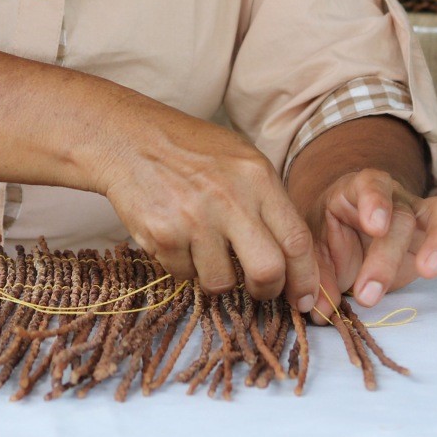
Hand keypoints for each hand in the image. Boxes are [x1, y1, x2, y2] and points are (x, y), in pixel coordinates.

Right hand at [86, 100, 321, 312]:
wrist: (130, 140)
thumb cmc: (191, 151)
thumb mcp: (241, 160)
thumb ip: (268, 202)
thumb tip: (294, 257)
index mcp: (257, 177)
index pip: (297, 239)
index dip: (306, 277)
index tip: (305, 297)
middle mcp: (230, 199)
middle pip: (268, 271)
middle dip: (268, 291)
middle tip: (261, 290)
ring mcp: (194, 219)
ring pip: (222, 283)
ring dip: (218, 277)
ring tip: (206, 250)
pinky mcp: (163, 235)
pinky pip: (185, 275)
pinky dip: (185, 266)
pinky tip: (178, 237)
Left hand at [301, 172, 436, 320]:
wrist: (344, 233)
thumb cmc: (330, 239)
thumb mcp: (314, 252)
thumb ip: (316, 276)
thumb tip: (319, 310)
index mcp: (356, 192)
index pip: (368, 185)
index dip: (373, 202)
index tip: (374, 225)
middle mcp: (392, 198)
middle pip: (401, 217)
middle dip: (385, 258)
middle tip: (368, 294)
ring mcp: (419, 210)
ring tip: (429, 271)